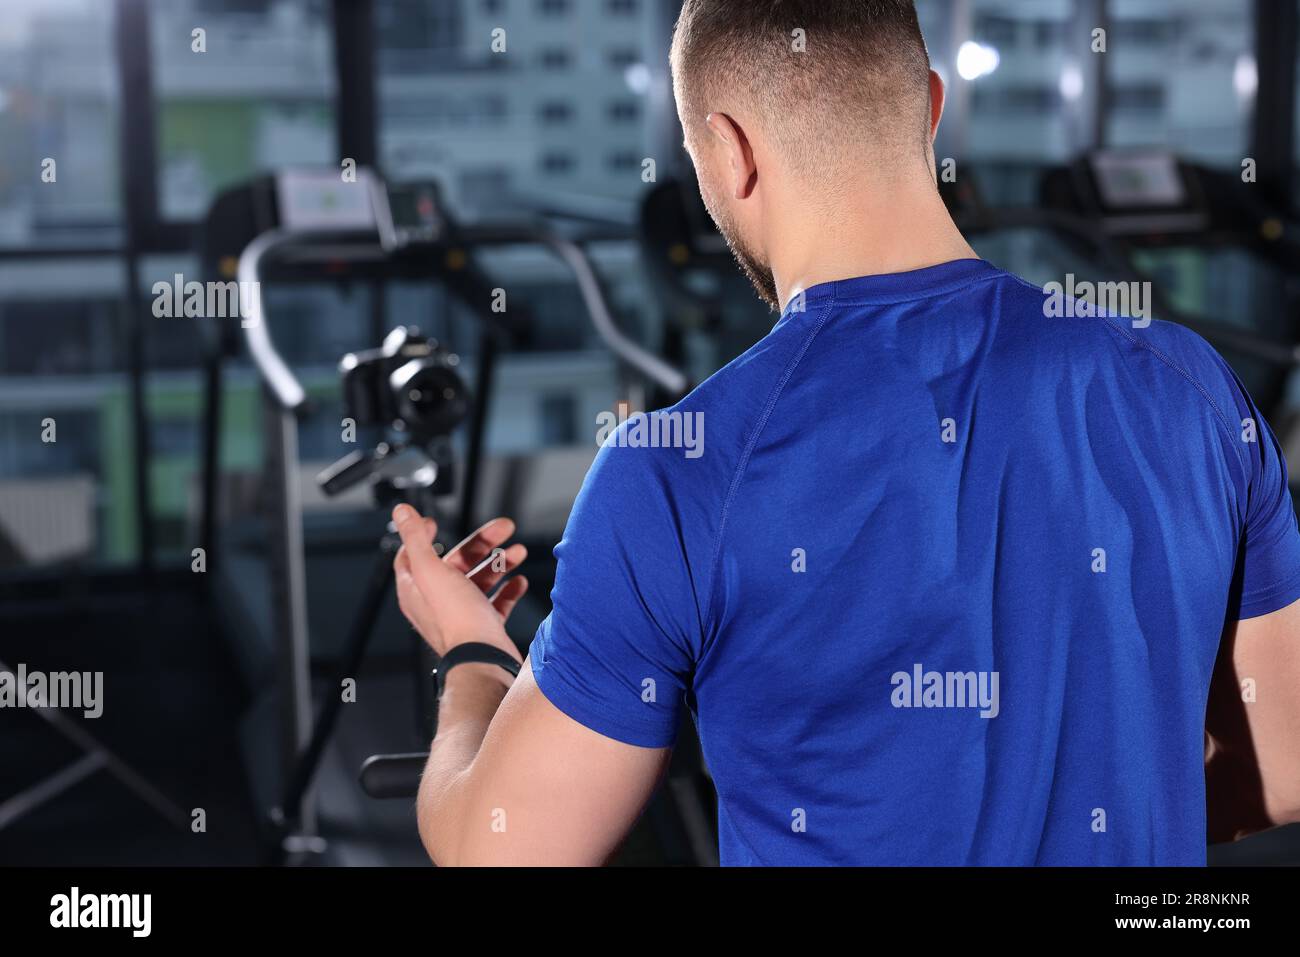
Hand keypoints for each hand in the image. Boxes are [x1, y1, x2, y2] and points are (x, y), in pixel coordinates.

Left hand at [391, 504, 527, 661]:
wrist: (483, 657)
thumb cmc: (455, 618)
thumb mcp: (430, 570)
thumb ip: (415, 538)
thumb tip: (401, 512)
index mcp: (417, 589)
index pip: (411, 556)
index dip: (420, 536)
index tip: (433, 521)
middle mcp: (436, 602)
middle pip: (456, 563)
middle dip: (481, 544)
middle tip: (504, 528)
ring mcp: (461, 615)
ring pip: (480, 580)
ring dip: (500, 563)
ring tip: (519, 552)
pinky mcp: (484, 626)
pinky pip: (497, 603)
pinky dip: (509, 590)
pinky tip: (519, 581)